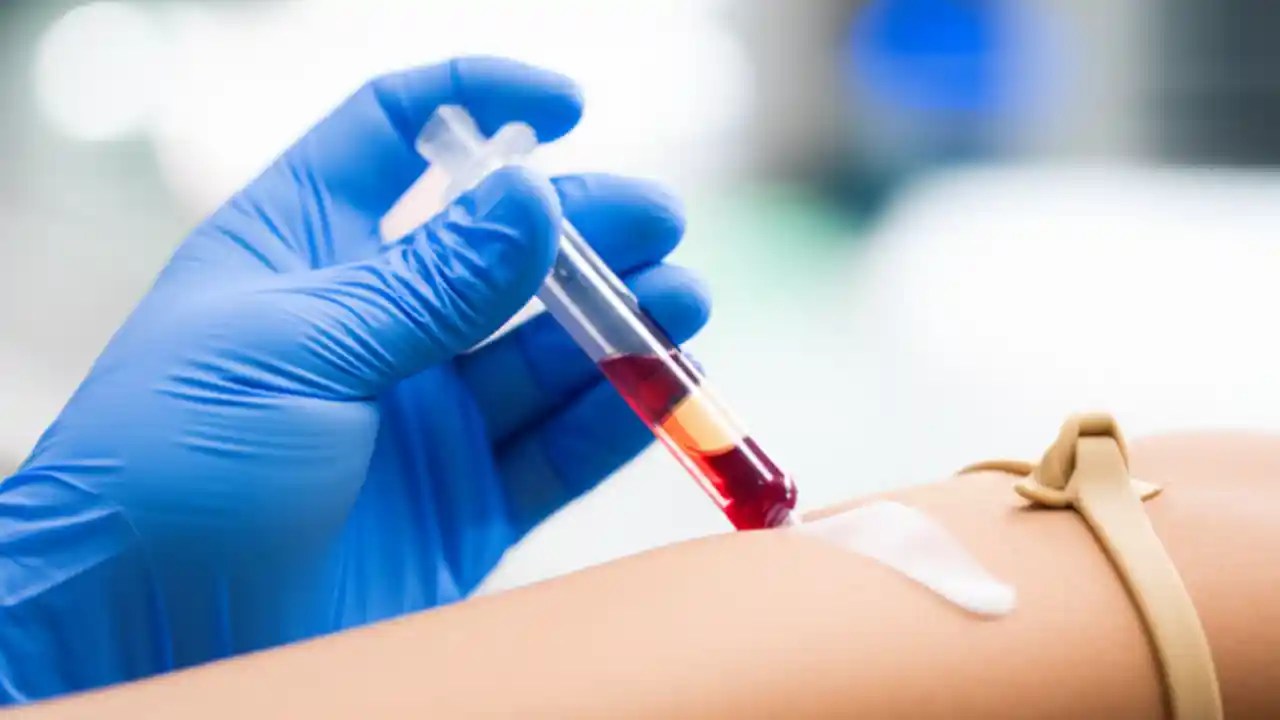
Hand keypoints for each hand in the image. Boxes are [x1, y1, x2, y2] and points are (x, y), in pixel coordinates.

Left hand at [0, 57, 707, 701]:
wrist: (140, 638)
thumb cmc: (170, 469)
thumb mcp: (294, 350)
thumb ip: (428, 282)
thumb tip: (538, 195)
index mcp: (305, 252)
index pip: (394, 136)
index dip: (480, 103)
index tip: (568, 106)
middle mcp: (376, 325)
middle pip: (501, 248)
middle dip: (584, 228)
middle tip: (658, 224)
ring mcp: (425, 418)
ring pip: (546, 351)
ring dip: (619, 322)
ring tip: (682, 301)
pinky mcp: (465, 505)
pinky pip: (559, 452)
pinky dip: (617, 418)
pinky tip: (666, 385)